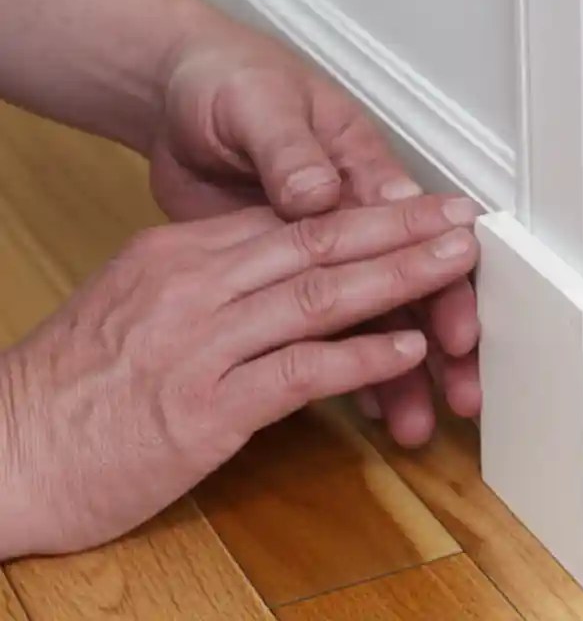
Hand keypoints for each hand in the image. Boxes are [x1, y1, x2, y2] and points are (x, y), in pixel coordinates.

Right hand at [0, 196, 476, 559]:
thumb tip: (273, 277)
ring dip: (397, 278)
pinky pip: (299, 371)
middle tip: (460, 220)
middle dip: (397, 228)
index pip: (288, 223)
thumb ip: (209, 286)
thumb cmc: (68, 388)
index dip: (362, 213)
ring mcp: (198, 344)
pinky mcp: (203, 408)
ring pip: (318, 295)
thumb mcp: (135, 308)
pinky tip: (407, 349)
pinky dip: (360, 359)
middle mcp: (191, 286)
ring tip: (454, 267)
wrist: (5, 450)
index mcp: (176, 256)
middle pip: (315, 242)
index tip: (416, 208)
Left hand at [147, 26, 479, 444]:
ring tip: (420, 425)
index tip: (459, 330)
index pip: (413, 235)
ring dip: (401, 371)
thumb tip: (319, 190)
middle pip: (410, 286)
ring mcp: (319, 251)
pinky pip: (324, 329)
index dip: (438, 283)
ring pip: (374, 318)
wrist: (173, 94)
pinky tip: (368, 409)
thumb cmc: (229, 83)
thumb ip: (288, 149)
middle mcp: (352, 213)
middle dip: (442, 344)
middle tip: (466, 394)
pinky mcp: (283, 278)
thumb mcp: (257, 103)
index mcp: (358, 166)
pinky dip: (348, 368)